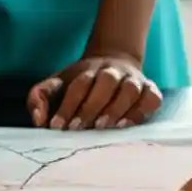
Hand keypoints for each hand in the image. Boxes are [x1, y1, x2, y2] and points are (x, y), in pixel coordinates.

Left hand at [26, 54, 161, 130]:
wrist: (114, 62)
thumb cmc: (81, 82)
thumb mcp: (57, 83)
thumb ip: (41, 97)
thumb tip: (39, 119)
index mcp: (89, 68)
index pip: (79, 83)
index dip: (68, 105)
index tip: (57, 125)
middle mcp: (114, 70)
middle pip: (106, 82)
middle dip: (92, 106)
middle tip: (79, 128)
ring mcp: (134, 79)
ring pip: (130, 89)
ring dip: (117, 108)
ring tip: (103, 127)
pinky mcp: (149, 89)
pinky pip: (152, 97)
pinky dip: (141, 110)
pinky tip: (127, 124)